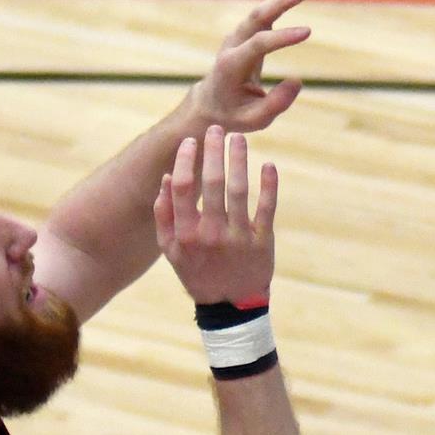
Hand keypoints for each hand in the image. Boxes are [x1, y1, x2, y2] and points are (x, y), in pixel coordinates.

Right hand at [156, 126, 277, 304]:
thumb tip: (167, 177)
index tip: (190, 141)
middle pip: (212, 183)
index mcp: (186, 234)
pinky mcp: (262, 241)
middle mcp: (211, 234)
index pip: (183, 189)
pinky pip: (267, 207)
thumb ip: (164, 215)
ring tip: (239, 139)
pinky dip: (269, 185)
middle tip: (217, 128)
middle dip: (213, 151)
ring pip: (240, 190)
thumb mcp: (172, 250)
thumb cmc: (197, 271)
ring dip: (239, 160)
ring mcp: (238, 237)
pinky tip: (268, 165)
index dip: (186, 161)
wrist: (229, 305)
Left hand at [187, 0, 311, 132]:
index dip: (282, 37)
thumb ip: (275, 104)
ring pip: (261, 11)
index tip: (308, 31)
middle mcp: (233, 45)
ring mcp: (238, 37)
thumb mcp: (253, 120)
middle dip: (283, 1)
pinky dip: (282, 2)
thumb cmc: (232, 114)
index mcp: (231, 66)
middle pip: (257, 16)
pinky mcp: (247, 34)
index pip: (258, 44)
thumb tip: (297, 81)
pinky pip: (264, 14)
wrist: (209, 104)